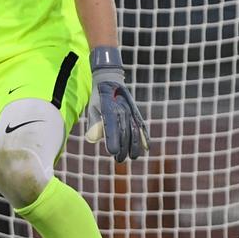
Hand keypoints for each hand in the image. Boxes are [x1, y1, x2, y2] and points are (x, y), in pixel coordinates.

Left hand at [86, 45, 147, 162]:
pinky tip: (147, 147)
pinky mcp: (135, 111)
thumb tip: (92, 139)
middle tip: (119, 159)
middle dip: (123, 147)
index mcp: (109, 106)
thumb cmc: (98, 95)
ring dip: (134, 145)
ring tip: (133, 157)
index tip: (112, 152)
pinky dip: (144, 136)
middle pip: (124, 131)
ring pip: (134, 129)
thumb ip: (93, 122)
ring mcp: (130, 109)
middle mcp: (122, 107)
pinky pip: (141, 124)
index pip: (111, 125)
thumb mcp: (92, 106)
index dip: (113, 139)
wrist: (110, 78)